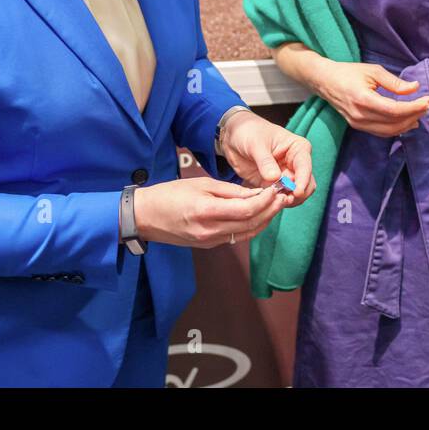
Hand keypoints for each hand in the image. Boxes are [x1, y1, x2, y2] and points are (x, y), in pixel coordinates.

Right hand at [133, 176, 286, 247]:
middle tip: (284, 197)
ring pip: (247, 233)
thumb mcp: (201, 184)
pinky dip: (250, 226)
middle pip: (251, 223)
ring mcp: (210, 241)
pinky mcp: (209, 245)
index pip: (247, 209)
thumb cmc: (170, 194)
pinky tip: (258, 215)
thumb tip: (257, 193)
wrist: (145, 216)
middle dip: (271, 210)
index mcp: (207, 212)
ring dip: (264, 220)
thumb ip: (231, 191)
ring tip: (276, 205)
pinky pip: (236, 236)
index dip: (266, 200)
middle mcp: (210, 231)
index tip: (276, 188)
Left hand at [221, 110, 315, 206]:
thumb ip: (265, 161)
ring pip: (295, 194)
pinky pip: (279, 198)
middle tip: (283, 200)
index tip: (296, 192)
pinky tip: (264, 201)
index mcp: (297, 148)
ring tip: (271, 200)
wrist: (233, 136)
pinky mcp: (273, 186)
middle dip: (297, 195)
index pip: (305, 167)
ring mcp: (285, 176)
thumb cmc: (248, 131)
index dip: (303, 181)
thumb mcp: (255, 143)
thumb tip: (275, 178)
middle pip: (306, 185)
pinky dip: (274, 202)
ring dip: (286, 200)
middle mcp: (295, 163)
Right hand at [312, 61, 428, 137]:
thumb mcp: (373, 71)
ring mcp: (358, 123)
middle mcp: (360, 116)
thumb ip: (395, 82)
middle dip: (414, 115)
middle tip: (427, 105)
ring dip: (408, 124)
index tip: (428, 101)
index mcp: (363, 100)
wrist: (325, 81)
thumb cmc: (349, 72)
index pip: (394, 110)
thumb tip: (415, 88)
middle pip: (394, 123)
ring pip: (389, 131)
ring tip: (420, 113)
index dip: (413, 107)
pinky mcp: (358, 126)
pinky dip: (397, 129)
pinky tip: (408, 121)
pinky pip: (382, 132)